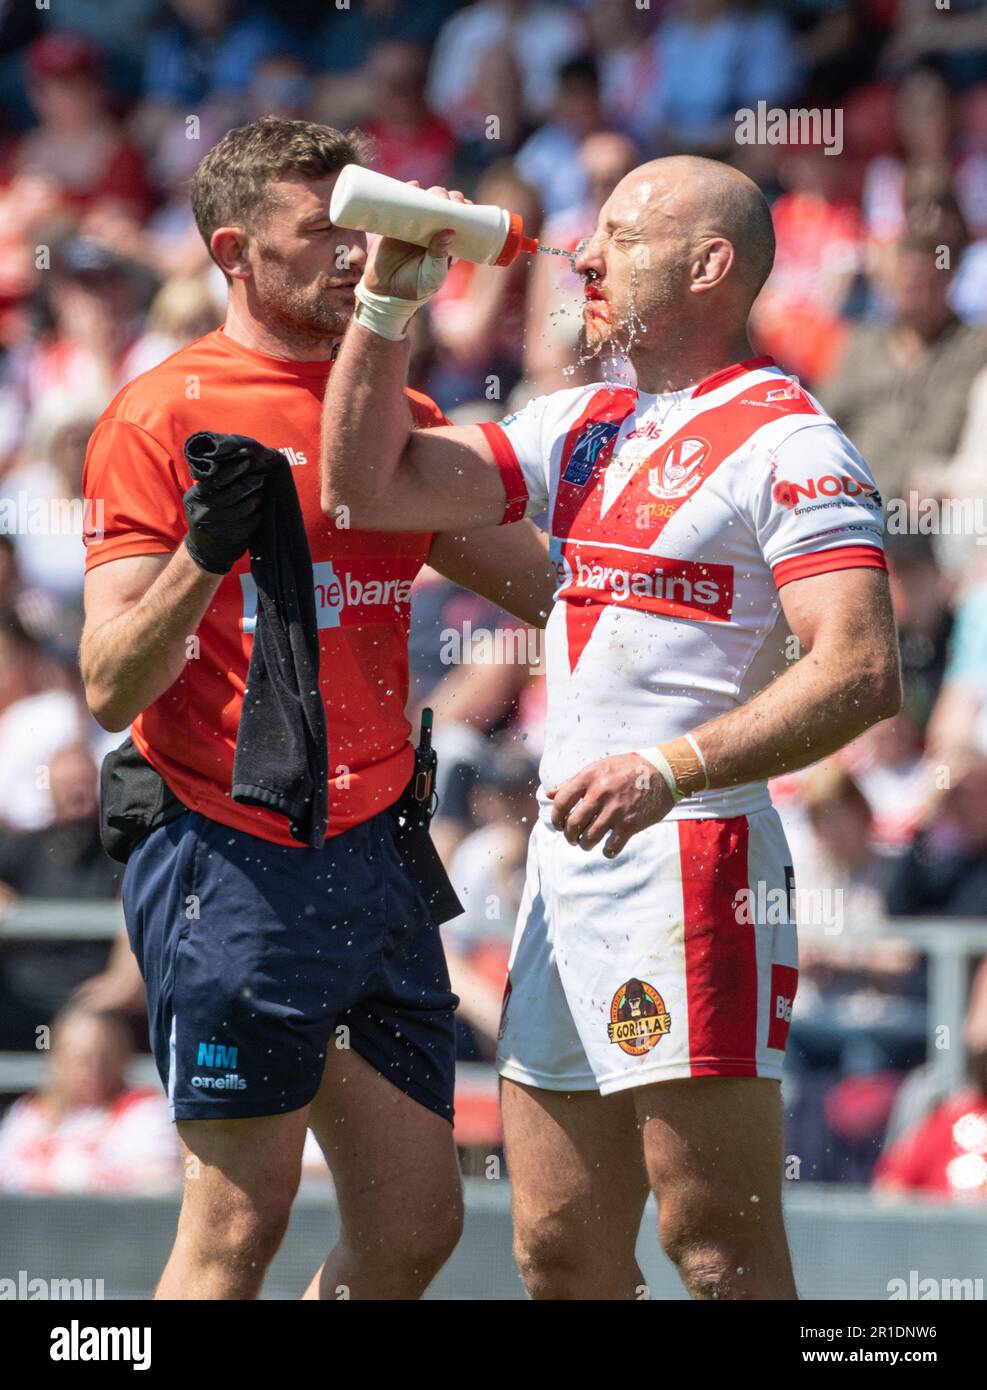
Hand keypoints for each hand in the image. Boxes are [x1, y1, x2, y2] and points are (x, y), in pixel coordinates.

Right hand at [182, 434, 271, 574]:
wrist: (203, 551)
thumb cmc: (207, 518)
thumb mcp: (202, 500)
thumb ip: (213, 485)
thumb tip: (238, 461)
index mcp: (194, 497)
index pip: (214, 479)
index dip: (232, 469)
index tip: (246, 460)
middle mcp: (201, 512)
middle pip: (230, 494)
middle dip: (248, 483)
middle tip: (261, 476)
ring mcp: (214, 526)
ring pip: (241, 509)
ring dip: (255, 498)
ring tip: (261, 491)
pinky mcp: (226, 538)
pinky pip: (247, 524)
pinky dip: (256, 516)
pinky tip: (259, 511)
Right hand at [364, 182, 469, 300]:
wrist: (385, 293)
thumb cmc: (415, 287)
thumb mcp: (432, 276)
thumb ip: (440, 256)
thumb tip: (450, 231)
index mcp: (448, 245)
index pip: (462, 222)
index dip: (466, 210)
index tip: (465, 206)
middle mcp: (434, 232)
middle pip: (447, 207)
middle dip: (451, 199)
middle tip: (448, 199)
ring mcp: (416, 226)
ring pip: (428, 201)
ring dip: (434, 193)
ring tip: (434, 194)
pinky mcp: (397, 223)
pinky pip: (404, 202)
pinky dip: (410, 190)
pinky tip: (414, 186)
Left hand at [547, 752, 676, 858]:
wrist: (663, 771)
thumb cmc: (627, 769)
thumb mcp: (598, 768)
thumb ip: (573, 782)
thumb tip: (549, 794)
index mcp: (588, 778)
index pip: (561, 802)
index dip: (556, 818)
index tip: (558, 825)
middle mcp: (599, 794)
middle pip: (573, 824)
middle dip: (569, 835)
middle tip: (572, 838)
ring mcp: (615, 810)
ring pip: (589, 838)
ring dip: (584, 845)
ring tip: (586, 843)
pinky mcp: (630, 824)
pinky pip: (611, 846)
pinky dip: (607, 851)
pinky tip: (607, 848)